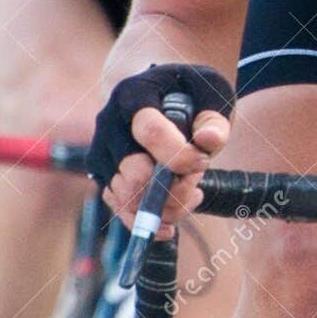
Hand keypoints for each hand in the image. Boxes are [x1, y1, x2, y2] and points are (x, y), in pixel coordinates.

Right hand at [89, 64, 233, 234]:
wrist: (161, 98)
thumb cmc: (187, 95)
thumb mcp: (209, 96)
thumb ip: (214, 121)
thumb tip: (207, 142)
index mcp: (131, 96)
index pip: (151, 132)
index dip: (180, 157)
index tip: (203, 163)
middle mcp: (108, 127)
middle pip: (134, 176)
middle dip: (174, 188)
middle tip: (197, 178)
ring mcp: (102, 157)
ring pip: (129, 200)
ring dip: (168, 207)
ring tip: (192, 191)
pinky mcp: (105, 180)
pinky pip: (124, 213)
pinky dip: (152, 222)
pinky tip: (175, 217)